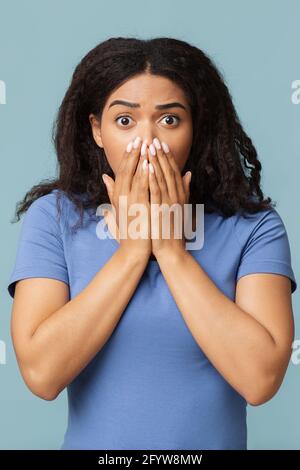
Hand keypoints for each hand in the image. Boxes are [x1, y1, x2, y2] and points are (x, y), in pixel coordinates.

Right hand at [102, 136, 151, 258]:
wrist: (133, 252)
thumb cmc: (128, 234)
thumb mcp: (116, 211)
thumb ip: (111, 194)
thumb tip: (105, 178)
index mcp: (117, 197)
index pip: (122, 172)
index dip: (128, 157)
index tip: (133, 144)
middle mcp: (121, 198)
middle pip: (127, 170)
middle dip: (133, 153)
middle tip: (139, 138)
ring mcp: (130, 202)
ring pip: (134, 176)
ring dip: (140, 159)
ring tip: (146, 145)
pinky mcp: (139, 208)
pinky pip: (142, 188)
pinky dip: (145, 175)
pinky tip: (150, 164)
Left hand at [147, 138, 191, 258]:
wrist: (172, 250)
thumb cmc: (173, 230)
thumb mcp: (181, 207)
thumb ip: (184, 190)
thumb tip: (188, 173)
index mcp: (178, 195)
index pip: (172, 172)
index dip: (167, 157)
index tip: (161, 144)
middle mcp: (175, 197)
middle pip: (168, 171)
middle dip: (160, 154)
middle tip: (154, 139)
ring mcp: (169, 203)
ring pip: (162, 178)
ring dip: (156, 161)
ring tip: (149, 147)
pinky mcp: (162, 210)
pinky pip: (157, 191)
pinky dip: (153, 178)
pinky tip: (148, 167)